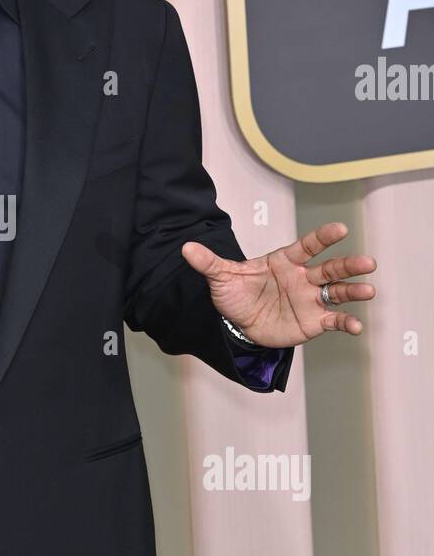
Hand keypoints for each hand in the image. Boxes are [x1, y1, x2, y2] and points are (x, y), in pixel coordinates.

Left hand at [181, 221, 376, 346]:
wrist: (238, 324)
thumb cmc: (235, 294)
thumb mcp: (220, 277)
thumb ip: (208, 262)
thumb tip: (186, 248)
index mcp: (285, 260)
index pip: (308, 246)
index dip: (323, 237)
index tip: (340, 230)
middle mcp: (303, 277)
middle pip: (330, 268)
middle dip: (349, 265)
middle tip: (368, 263)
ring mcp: (310, 299)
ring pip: (337, 292)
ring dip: (353, 291)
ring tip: (368, 291)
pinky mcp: (312, 321)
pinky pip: (332, 320)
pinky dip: (345, 322)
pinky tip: (355, 326)